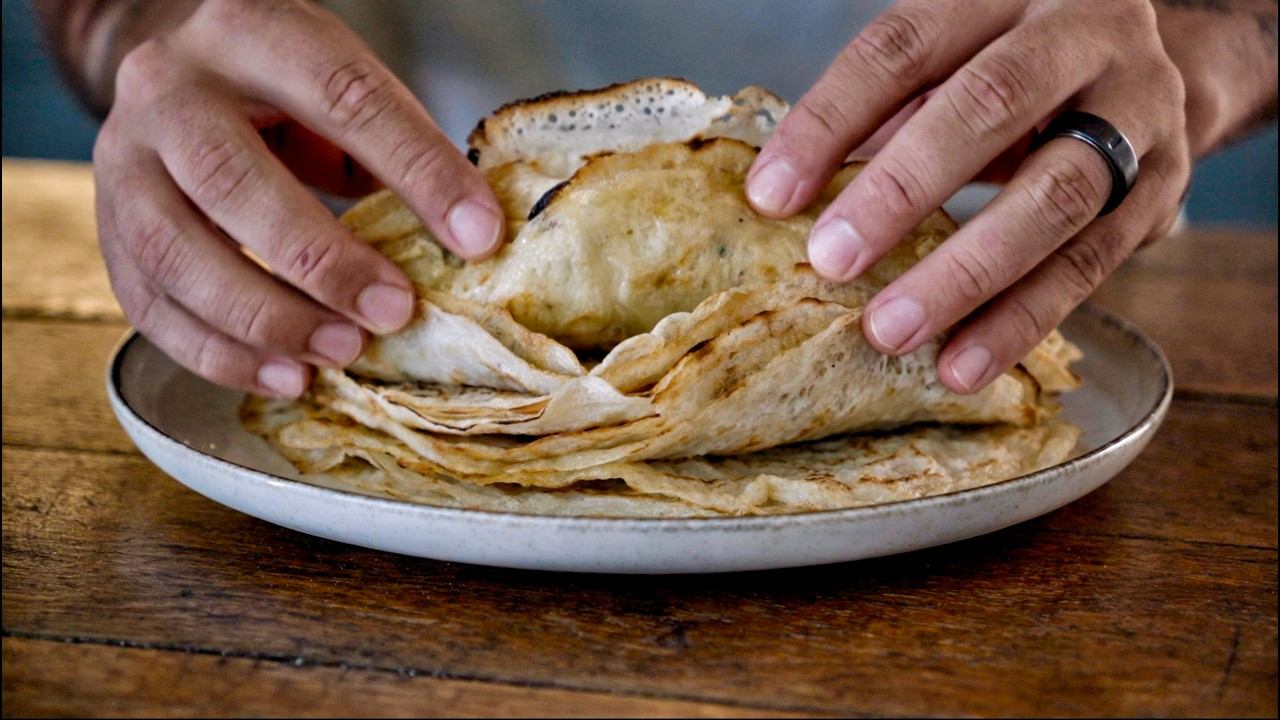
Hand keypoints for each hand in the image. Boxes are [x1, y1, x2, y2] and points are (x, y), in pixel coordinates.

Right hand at [92, 0, 504, 396]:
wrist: (180, 72)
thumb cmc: (284, 88)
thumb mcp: (342, 84)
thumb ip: (398, 147)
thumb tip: (469, 238)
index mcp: (249, 31)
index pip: (342, 97)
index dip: (417, 169)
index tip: (477, 237)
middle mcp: (168, 90)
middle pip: (230, 179)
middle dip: (319, 260)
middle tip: (393, 311)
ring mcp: (123, 160)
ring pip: (174, 252)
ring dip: (265, 318)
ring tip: (341, 354)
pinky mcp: (108, 227)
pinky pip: (148, 303)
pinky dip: (218, 354)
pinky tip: (285, 376)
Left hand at [748, 0, 1190, 393]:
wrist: (1150, 71)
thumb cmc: (1007, 70)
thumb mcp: (946, 66)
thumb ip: (878, 115)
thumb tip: (780, 197)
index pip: (902, 47)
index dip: (831, 120)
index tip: (771, 195)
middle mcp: (1082, 36)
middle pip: (991, 104)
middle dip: (903, 190)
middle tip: (830, 262)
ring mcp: (1138, 112)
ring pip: (1058, 193)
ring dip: (966, 273)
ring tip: (891, 332)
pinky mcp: (1163, 190)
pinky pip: (1091, 263)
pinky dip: (1020, 320)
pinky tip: (962, 365)